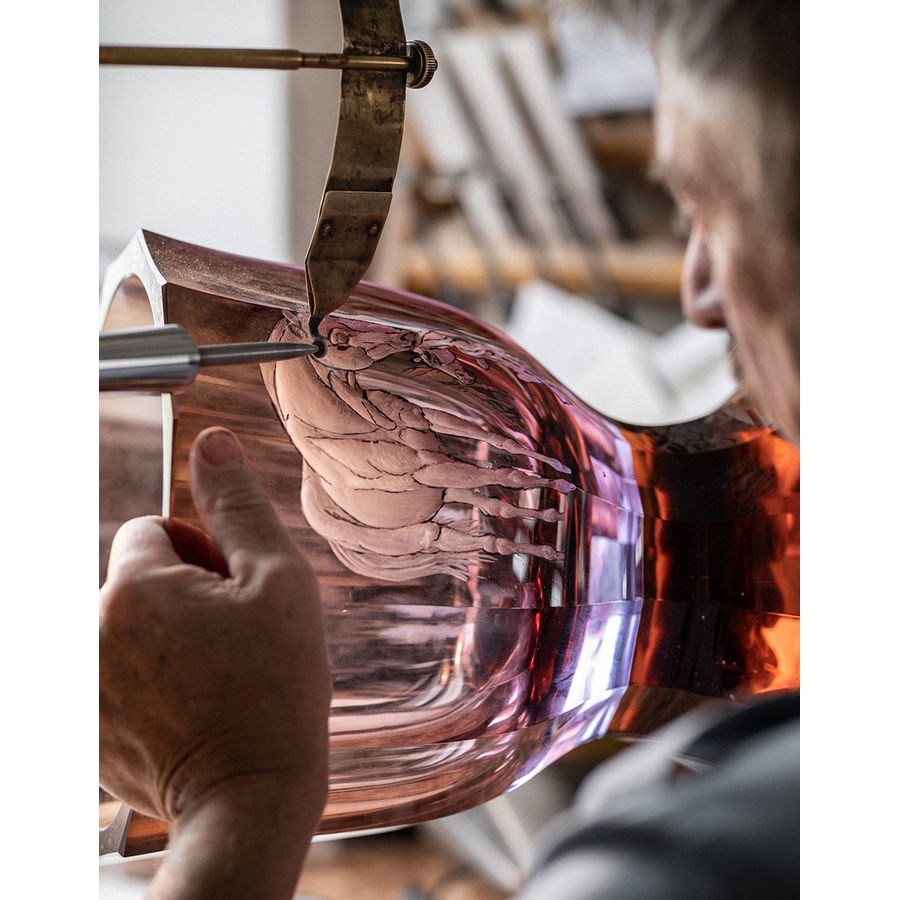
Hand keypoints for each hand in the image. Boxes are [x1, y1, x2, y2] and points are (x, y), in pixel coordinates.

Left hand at [100, 428, 330, 898]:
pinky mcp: (84, 727)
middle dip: (177, 594)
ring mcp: (80, 686)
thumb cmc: (275, 688)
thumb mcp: (277, 580)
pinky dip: (144, 680)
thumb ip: (238, 506)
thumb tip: (212, 443)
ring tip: (210, 677)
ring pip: (124, 626)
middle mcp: (88, 633)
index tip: (230, 596)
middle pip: (132, 579)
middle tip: (227, 639)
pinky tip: (189, 707)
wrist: (251, 796)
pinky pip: (113, 673)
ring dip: (161, 637)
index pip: (150, 529)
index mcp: (133, 590)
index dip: (201, 554)